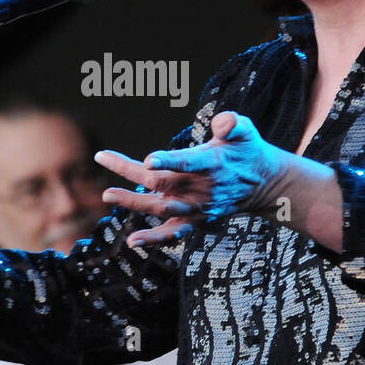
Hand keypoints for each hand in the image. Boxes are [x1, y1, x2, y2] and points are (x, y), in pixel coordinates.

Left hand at [94, 111, 290, 248]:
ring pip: (162, 209)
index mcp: (212, 164)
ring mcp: (197, 207)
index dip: (169, 161)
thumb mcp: (245, 130)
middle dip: (130, 172)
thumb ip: (233, 124)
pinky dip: (154, 239)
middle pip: (162, 182)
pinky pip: (173, 233)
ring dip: (133, 202)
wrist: (262, 184)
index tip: (148, 159)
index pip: (188, 163)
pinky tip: (133, 241)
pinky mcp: (194, 220)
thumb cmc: (246, 151)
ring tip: (108, 194)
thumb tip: (222, 123)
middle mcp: (202, 189)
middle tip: (102, 158)